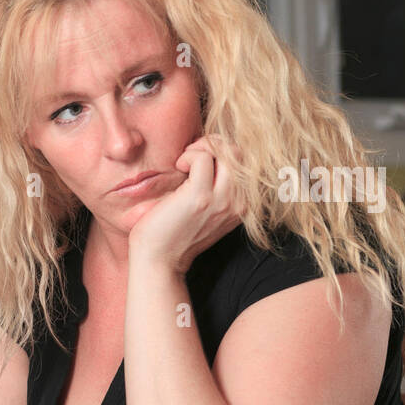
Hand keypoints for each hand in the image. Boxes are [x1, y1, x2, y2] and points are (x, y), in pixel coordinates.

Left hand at [128, 135, 245, 274]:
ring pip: (227, 151)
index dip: (223, 152)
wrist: (158, 260)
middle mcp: (238, 204)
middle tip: (191, 156)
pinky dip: (189, 155)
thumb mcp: (205, 210)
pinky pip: (203, 157)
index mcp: (242, 206)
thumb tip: (211, 153)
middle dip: (215, 144)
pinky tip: (178, 167)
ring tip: (185, 162)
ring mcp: (221, 200)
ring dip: (203, 147)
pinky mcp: (200, 197)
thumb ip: (216, 188)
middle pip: (241, 153)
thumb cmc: (173, 232)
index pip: (247, 163)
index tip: (200, 160)